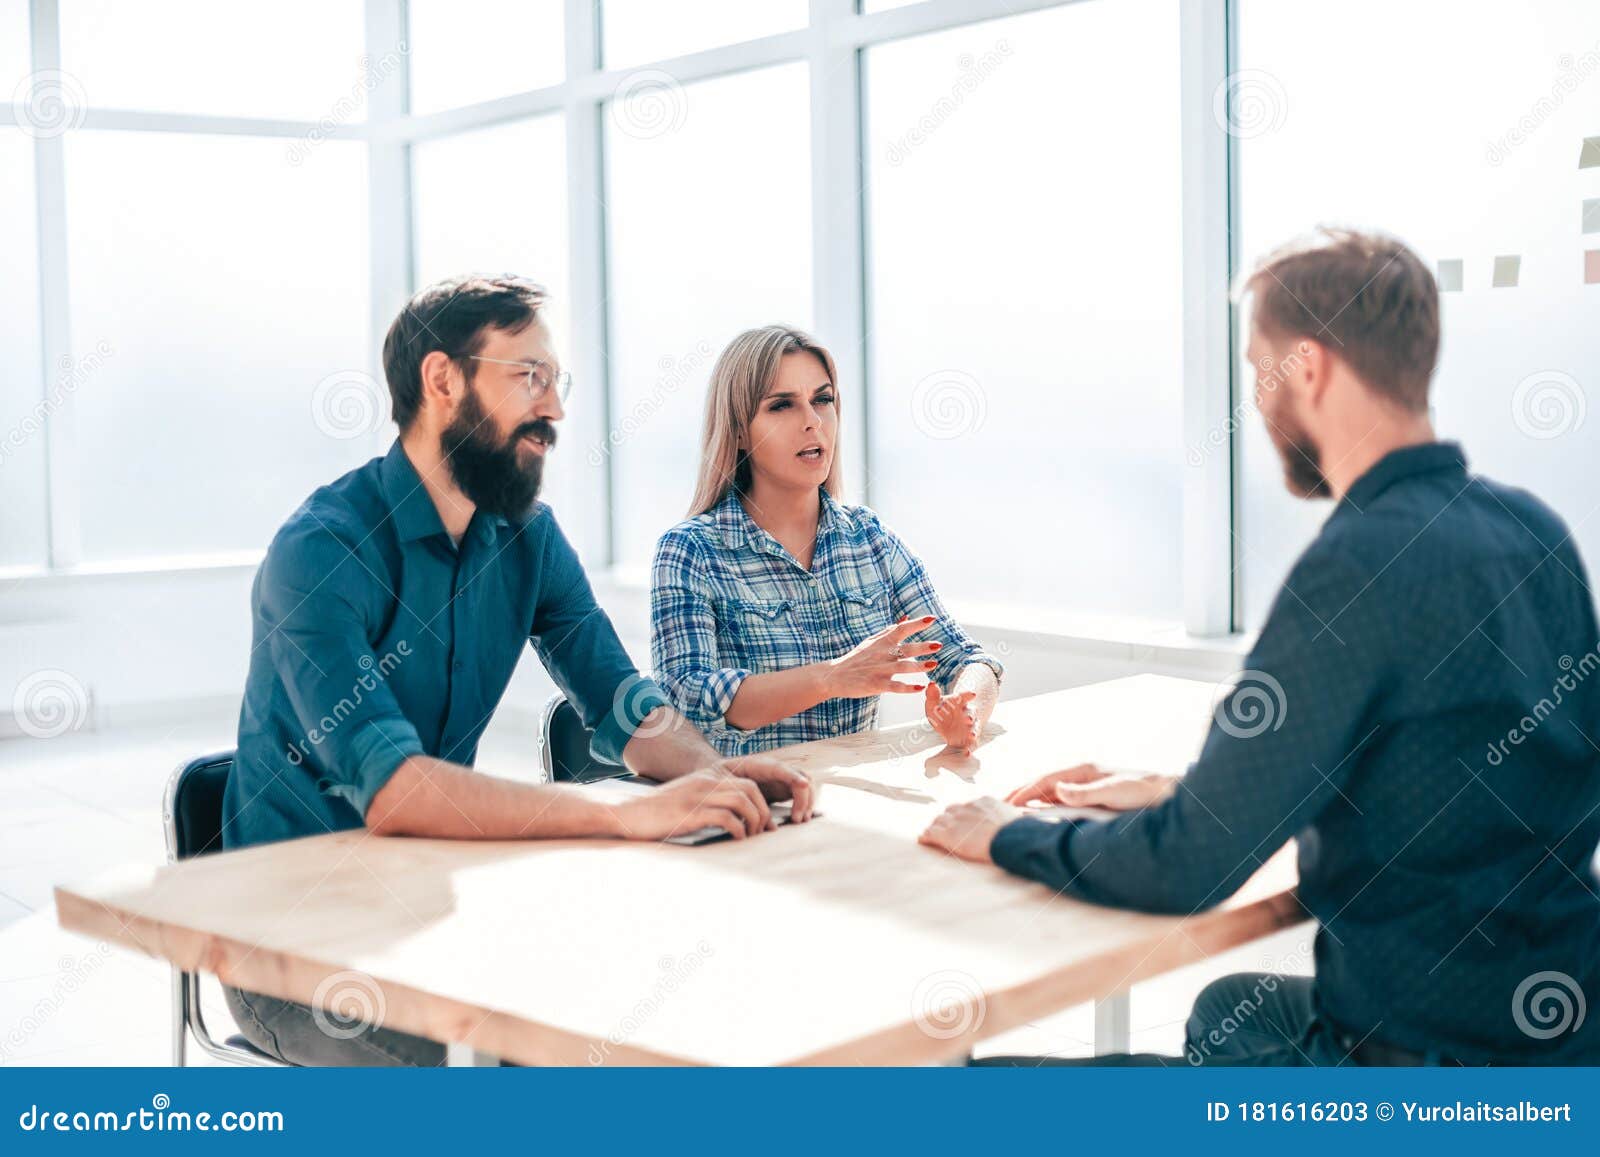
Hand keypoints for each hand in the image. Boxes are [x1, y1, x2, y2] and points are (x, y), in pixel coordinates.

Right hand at [609, 770, 772, 840]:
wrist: (629, 813)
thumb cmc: (658, 813)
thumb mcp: (687, 799)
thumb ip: (708, 801)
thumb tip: (733, 817)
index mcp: (707, 778)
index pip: (747, 783)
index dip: (763, 803)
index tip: (766, 824)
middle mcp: (705, 782)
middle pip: (750, 789)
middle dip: (763, 811)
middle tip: (763, 832)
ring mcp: (698, 796)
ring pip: (742, 801)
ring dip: (753, 821)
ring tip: (750, 837)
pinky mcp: (690, 813)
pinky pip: (726, 817)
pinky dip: (738, 829)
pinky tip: (736, 839)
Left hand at [714, 755, 816, 821]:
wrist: (720, 779)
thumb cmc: (721, 782)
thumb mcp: (726, 787)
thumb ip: (739, 797)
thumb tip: (750, 815)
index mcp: (758, 764)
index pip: (780, 768)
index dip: (793, 776)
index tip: (803, 785)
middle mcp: (774, 769)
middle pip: (800, 776)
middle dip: (803, 796)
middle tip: (797, 818)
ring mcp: (781, 778)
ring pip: (805, 784)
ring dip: (806, 802)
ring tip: (800, 820)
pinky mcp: (783, 788)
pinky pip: (801, 794)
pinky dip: (803, 805)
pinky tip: (799, 818)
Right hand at [823, 615, 941, 698]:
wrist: (835, 675)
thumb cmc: (856, 658)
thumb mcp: (871, 641)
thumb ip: (889, 630)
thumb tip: (906, 617)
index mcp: (882, 642)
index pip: (901, 629)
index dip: (917, 624)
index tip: (932, 619)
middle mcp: (882, 654)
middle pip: (905, 649)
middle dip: (922, 647)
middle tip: (938, 645)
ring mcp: (879, 670)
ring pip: (902, 667)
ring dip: (919, 666)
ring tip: (933, 664)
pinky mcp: (876, 685)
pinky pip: (895, 687)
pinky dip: (908, 688)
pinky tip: (920, 687)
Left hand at [918, 797, 1019, 862]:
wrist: (1009, 837)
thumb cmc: (1017, 831)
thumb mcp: (1015, 817)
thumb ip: (1010, 815)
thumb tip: (1019, 818)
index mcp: (983, 802)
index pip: (967, 806)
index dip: (962, 814)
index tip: (961, 819)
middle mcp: (967, 808)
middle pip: (950, 811)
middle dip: (946, 818)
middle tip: (943, 825)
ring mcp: (956, 820)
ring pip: (938, 821)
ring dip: (934, 827)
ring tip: (929, 832)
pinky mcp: (948, 834)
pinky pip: (931, 833)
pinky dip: (925, 837)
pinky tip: (922, 840)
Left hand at [924, 683, 978, 750]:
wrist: (948, 724)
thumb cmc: (941, 711)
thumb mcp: (933, 703)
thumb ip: (932, 695)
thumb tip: (930, 684)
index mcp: (958, 702)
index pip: (963, 696)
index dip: (967, 695)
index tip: (972, 694)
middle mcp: (966, 713)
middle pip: (971, 712)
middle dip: (970, 715)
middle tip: (968, 718)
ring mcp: (969, 726)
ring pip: (974, 728)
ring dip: (973, 731)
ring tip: (972, 735)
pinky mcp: (968, 739)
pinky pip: (970, 744)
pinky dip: (969, 749)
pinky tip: (967, 753)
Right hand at [1004, 763, 1176, 811]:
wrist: (1168, 792)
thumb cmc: (1144, 789)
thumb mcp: (1114, 791)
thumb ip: (1084, 792)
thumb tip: (1056, 790)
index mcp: (1084, 770)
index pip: (1045, 780)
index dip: (1024, 791)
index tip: (1005, 802)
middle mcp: (1083, 775)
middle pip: (1045, 784)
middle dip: (1022, 793)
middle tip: (999, 805)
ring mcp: (1089, 784)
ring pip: (1052, 792)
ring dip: (1033, 800)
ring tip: (1014, 811)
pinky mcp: (1095, 795)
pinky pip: (1064, 799)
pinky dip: (1047, 805)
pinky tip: (1043, 814)